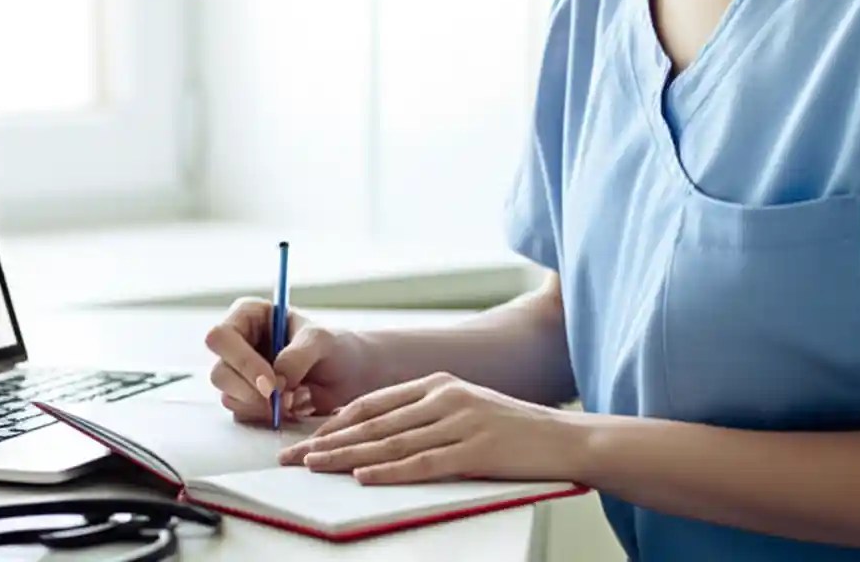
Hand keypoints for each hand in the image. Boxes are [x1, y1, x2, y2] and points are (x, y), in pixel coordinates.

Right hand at [204, 298, 368, 423]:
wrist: (349, 375)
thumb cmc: (334, 347)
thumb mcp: (322, 341)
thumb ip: (298, 356)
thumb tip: (276, 381)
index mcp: (248, 315)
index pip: (221, 337)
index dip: (241, 362)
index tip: (271, 383)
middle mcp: (237, 343)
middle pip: (219, 372)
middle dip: (250, 392)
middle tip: (283, 401)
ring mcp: (239, 373)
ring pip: (228, 396)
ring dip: (260, 406)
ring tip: (295, 400)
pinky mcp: (246, 397)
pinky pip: (242, 413)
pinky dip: (265, 415)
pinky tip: (291, 407)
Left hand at [278, 372, 588, 484]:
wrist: (565, 439)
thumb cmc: (513, 429)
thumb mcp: (466, 408)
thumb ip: (427, 412)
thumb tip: (380, 433)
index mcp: (439, 383)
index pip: (374, 403)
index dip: (336, 423)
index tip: (307, 439)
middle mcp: (445, 396)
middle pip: (374, 423)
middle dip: (328, 441)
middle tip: (294, 457)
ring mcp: (460, 422)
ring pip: (390, 442)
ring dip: (347, 456)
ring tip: (315, 466)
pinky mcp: (476, 450)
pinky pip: (423, 463)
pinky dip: (390, 471)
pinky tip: (364, 476)